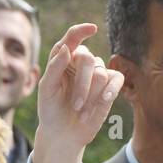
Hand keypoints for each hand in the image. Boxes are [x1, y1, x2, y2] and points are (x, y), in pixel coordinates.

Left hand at [32, 24, 124, 162]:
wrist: (62, 133)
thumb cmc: (51, 110)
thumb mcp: (46, 90)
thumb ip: (54, 67)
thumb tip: (67, 48)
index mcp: (64, 58)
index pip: (72, 37)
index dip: (81, 30)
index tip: (91, 29)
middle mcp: (81, 62)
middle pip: (88, 59)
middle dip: (82, 85)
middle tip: (75, 106)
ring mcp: (97, 72)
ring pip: (100, 73)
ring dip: (90, 96)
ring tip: (81, 112)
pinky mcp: (110, 85)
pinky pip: (116, 79)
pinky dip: (110, 91)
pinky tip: (104, 100)